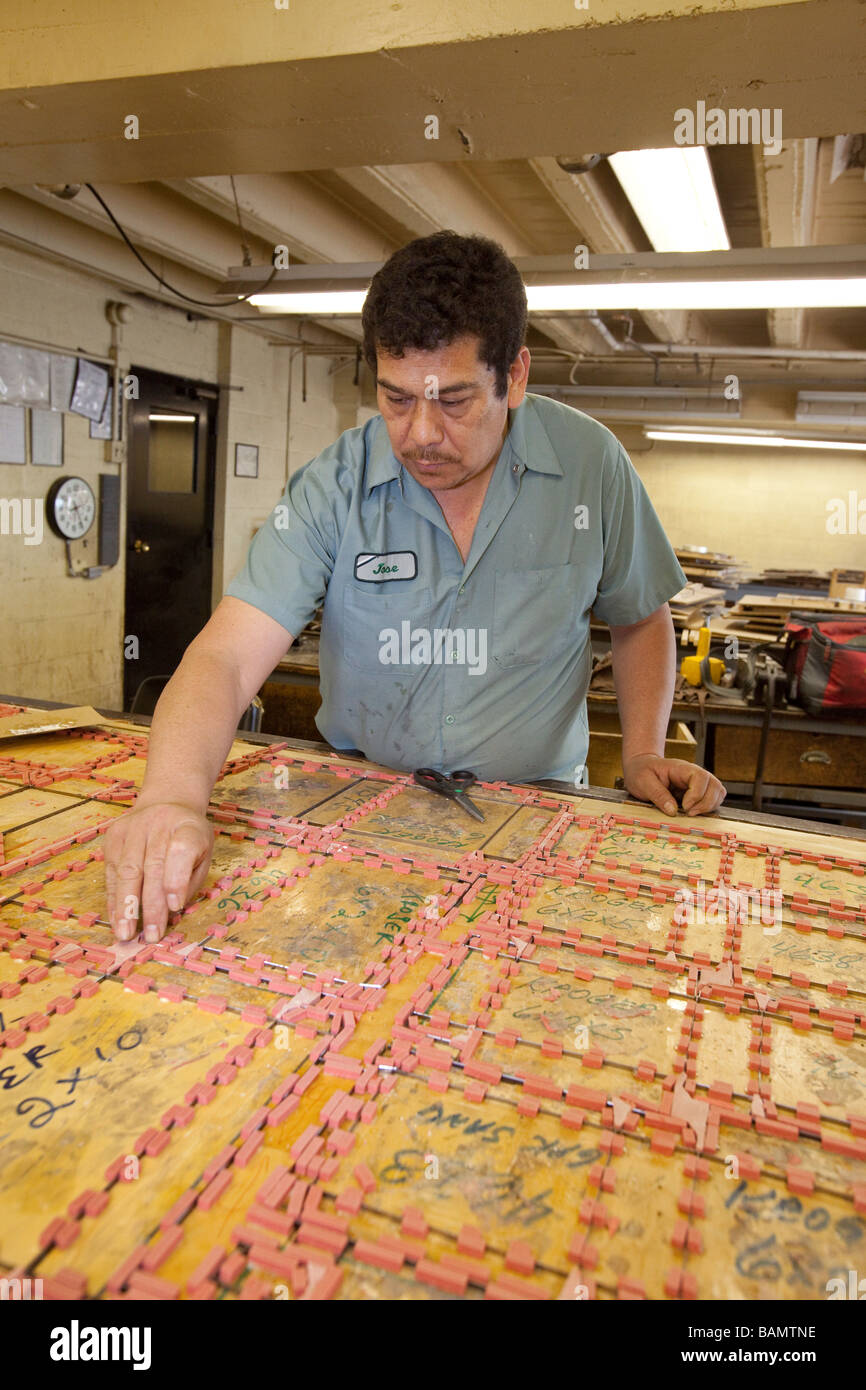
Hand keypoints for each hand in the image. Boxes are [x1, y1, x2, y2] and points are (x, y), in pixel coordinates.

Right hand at [103, 801, 214, 942]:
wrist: (167, 803)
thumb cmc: (188, 838)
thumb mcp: (203, 854)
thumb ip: (190, 880)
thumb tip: (171, 910)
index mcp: (189, 827)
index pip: (182, 851)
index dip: (177, 880)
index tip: (175, 907)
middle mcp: (160, 823)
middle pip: (153, 866)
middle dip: (151, 905)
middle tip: (151, 935)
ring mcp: (133, 827)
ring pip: (127, 870)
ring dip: (126, 905)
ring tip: (126, 932)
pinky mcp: (114, 835)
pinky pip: (112, 871)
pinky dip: (114, 898)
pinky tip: (116, 918)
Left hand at [622, 754, 725, 816]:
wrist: (640, 767)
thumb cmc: (641, 771)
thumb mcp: (643, 781)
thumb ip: (658, 795)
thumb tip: (673, 810)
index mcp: (681, 768)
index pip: (700, 777)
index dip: (697, 794)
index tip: (685, 807)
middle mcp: (693, 774)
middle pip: (714, 785)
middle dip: (706, 803)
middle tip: (689, 814)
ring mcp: (697, 783)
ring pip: (718, 792)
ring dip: (709, 806)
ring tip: (692, 814)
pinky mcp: (696, 792)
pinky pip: (712, 799)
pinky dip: (708, 807)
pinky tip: (694, 813)